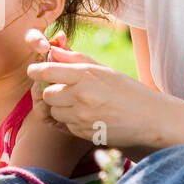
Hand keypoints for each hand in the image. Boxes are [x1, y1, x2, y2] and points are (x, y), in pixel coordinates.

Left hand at [25, 28, 172, 149]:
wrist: (149, 118)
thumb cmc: (127, 90)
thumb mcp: (103, 69)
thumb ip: (75, 59)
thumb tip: (52, 50)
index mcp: (85, 75)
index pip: (47, 71)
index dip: (36, 70)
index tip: (33, 71)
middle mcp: (81, 96)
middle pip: (46, 94)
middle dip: (52, 91)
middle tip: (66, 89)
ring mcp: (82, 117)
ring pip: (54, 111)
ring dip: (61, 107)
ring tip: (81, 103)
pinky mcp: (84, 133)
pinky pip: (66, 125)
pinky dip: (72, 121)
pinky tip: (90, 116)